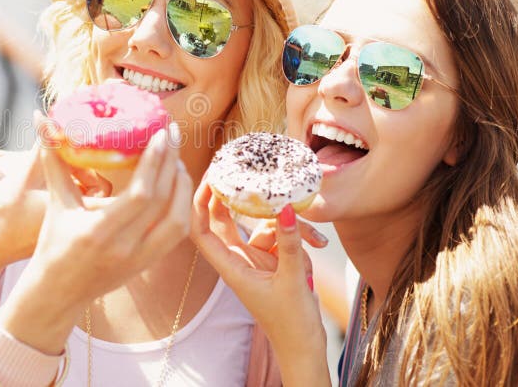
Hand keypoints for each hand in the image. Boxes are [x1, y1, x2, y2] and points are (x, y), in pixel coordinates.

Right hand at [0, 116, 190, 354]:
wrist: (56, 295)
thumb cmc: (52, 243)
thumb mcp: (55, 202)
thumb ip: (52, 158)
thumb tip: (41, 117)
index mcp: (99, 232)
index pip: (141, 194)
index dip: (156, 162)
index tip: (162, 133)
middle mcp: (124, 249)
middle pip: (163, 202)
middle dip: (172, 162)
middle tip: (173, 133)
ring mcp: (139, 259)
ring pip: (178, 220)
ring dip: (182, 185)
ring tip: (175, 158)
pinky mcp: (148, 264)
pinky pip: (177, 233)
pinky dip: (181, 205)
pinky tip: (175, 183)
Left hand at [191, 183, 329, 384]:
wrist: (305, 348)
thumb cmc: (292, 323)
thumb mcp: (293, 280)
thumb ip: (290, 244)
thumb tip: (286, 208)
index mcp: (231, 268)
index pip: (201, 231)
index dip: (198, 203)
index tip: (208, 179)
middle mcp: (238, 260)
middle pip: (224, 220)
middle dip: (231, 196)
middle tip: (238, 170)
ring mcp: (256, 259)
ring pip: (262, 227)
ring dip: (285, 226)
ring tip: (316, 239)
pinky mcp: (274, 261)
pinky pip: (282, 238)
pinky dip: (298, 237)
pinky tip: (319, 245)